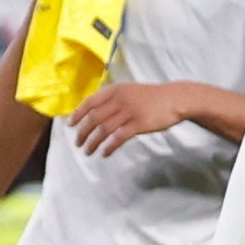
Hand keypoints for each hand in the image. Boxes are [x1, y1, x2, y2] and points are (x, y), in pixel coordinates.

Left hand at [68, 82, 187, 155]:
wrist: (175, 99)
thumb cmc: (152, 97)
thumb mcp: (130, 91)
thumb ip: (114, 98)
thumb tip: (94, 112)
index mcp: (115, 90)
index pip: (90, 102)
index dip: (77, 114)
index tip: (70, 125)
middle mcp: (119, 100)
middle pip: (94, 118)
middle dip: (82, 132)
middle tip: (78, 143)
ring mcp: (129, 112)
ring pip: (103, 129)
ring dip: (93, 142)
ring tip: (88, 151)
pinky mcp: (139, 124)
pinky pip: (118, 138)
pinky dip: (109, 147)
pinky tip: (105, 153)